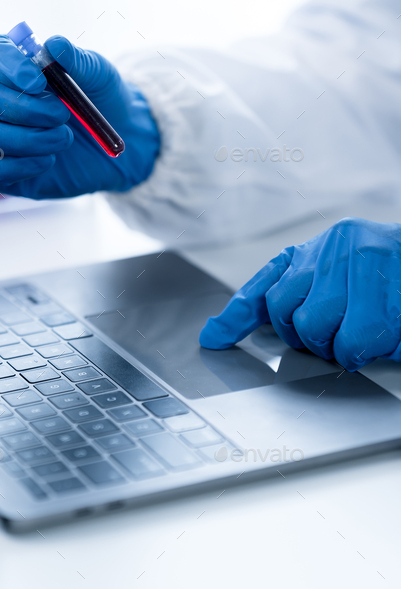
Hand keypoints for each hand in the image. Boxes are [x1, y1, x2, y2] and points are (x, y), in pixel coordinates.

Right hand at [0, 33, 159, 197]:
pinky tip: (47, 161)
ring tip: (63, 138)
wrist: (115, 144)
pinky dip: (16, 166)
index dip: (8, 66)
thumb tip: (54, 45)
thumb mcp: (97, 75)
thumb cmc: (99, 99)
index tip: (38, 82)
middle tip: (61, 114)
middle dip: (20, 107)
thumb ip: (76, 59)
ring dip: (25, 138)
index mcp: (7, 63)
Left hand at [199, 217, 400, 370]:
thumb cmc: (397, 277)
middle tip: (343, 337)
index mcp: (322, 246)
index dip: (237, 313)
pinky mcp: (385, 292)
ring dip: (342, 345)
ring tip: (369, 335)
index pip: (267, 281)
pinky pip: (356, 338)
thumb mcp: (344, 275)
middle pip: (287, 311)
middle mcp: (335, 246)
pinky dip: (365, 349)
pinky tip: (380, 339)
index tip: (214, 338)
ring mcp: (360, 261)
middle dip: (312, 338)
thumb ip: (302, 291)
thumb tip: (237, 327)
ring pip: (317, 326)